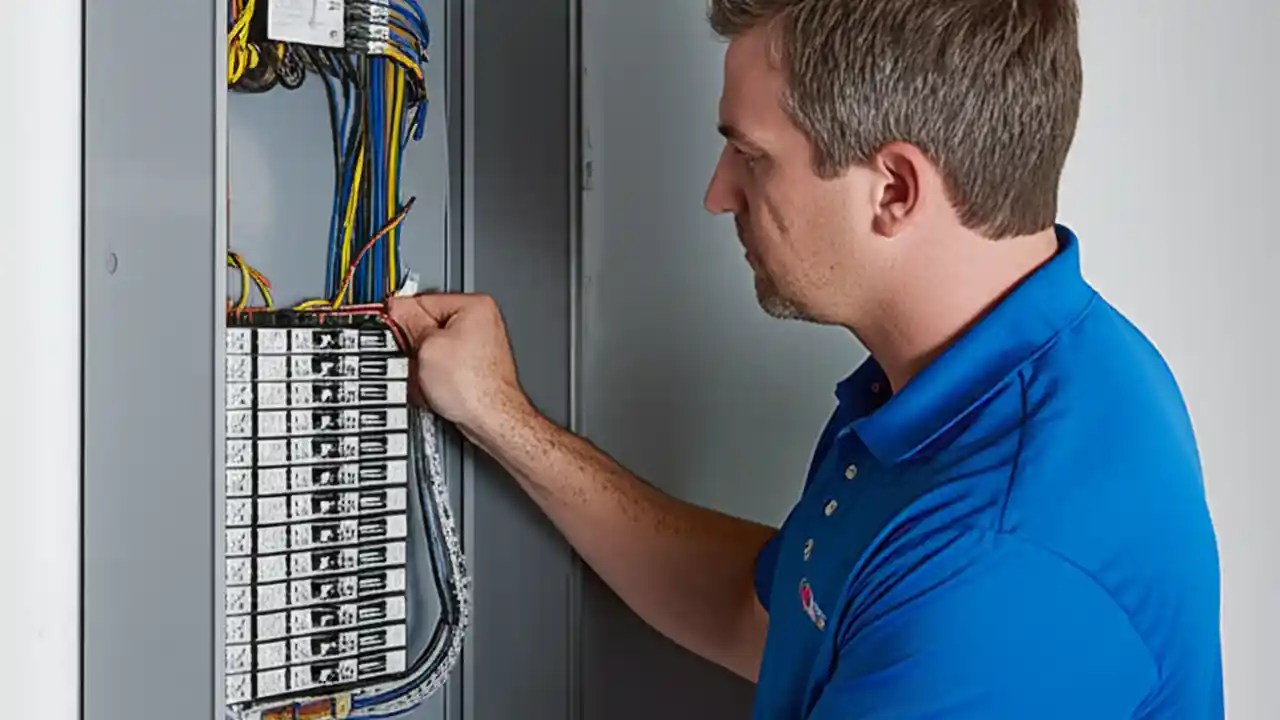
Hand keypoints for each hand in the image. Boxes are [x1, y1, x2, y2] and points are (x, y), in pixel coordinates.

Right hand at [386, 292, 530, 433]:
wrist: (493, 421)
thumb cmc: (475, 387)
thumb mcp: (428, 347)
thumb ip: (408, 324)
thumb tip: (396, 309)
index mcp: (474, 306)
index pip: (421, 300)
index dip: (400, 318)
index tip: (389, 330)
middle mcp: (480, 322)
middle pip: (426, 325)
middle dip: (414, 346)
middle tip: (416, 361)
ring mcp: (477, 346)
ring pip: (430, 349)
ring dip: (421, 365)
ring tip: (429, 378)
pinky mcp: (472, 367)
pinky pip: (440, 366)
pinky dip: (432, 377)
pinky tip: (435, 388)